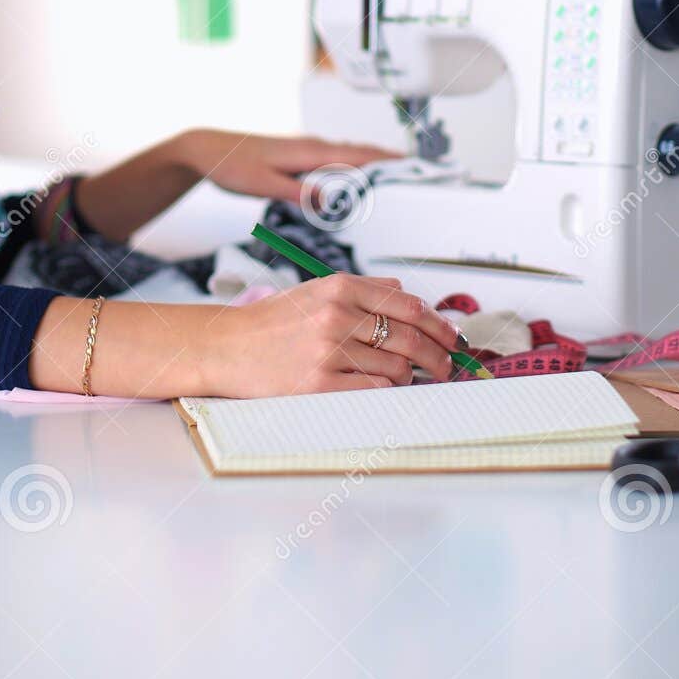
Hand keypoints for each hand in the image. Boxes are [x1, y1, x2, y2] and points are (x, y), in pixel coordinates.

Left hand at [176, 128, 400, 202]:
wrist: (208, 151)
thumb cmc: (232, 165)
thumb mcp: (264, 184)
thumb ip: (297, 192)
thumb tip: (328, 201)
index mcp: (309, 152)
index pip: (358, 155)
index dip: (388, 159)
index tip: (414, 165)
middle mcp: (312, 147)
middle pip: (361, 152)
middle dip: (390, 160)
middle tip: (419, 171)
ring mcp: (307, 150)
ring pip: (349, 154)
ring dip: (374, 161)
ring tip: (398, 173)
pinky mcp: (300, 157)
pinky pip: (337, 159)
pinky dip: (355, 164)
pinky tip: (357, 175)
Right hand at [206, 273, 459, 396]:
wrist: (225, 347)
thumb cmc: (272, 322)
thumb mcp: (316, 290)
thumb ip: (364, 289)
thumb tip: (406, 292)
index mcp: (339, 287)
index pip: (409, 306)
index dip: (440, 324)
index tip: (453, 337)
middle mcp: (336, 315)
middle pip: (410, 338)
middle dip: (438, 356)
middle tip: (447, 366)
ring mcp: (327, 351)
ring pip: (395, 368)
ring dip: (410, 377)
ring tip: (409, 379)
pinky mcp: (318, 385)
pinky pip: (373, 390)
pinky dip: (388, 391)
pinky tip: (387, 389)